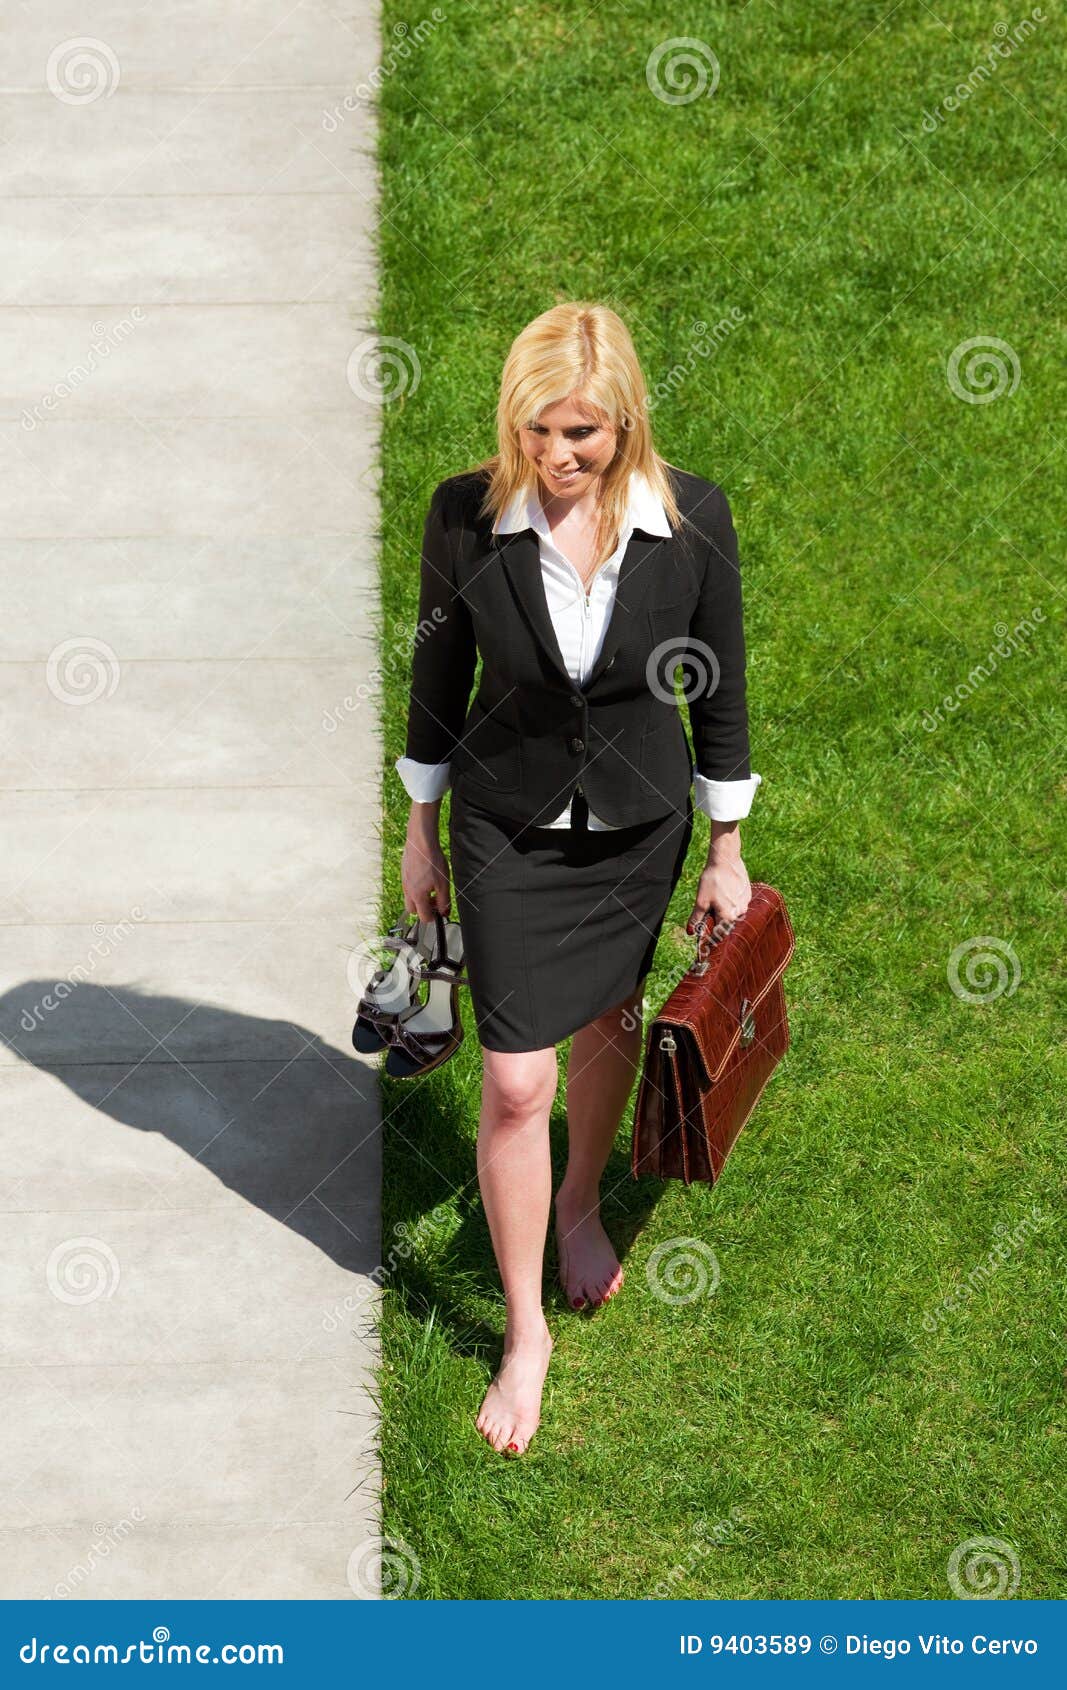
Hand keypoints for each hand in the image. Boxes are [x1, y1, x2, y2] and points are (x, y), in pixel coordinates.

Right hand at [402, 806, 451, 920]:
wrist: (422, 843)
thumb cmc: (433, 861)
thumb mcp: (443, 884)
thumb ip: (444, 901)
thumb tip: (444, 912)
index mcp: (417, 896)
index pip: (424, 917)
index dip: (434, 918)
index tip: (440, 912)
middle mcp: (408, 891)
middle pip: (413, 911)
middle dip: (424, 909)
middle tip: (434, 901)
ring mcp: (404, 882)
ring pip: (410, 898)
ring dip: (420, 898)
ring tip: (431, 888)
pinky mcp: (404, 874)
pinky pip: (408, 887)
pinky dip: (416, 888)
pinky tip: (425, 878)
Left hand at [686, 850, 750, 935]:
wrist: (725, 860)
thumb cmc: (712, 881)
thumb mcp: (701, 901)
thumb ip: (697, 918)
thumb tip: (690, 932)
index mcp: (728, 917)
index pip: (720, 934)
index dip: (712, 936)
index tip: (706, 938)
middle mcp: (740, 912)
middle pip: (727, 923)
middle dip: (717, 921)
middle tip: (709, 911)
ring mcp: (745, 903)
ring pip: (733, 913)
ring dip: (725, 911)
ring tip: (717, 897)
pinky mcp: (747, 894)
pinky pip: (738, 903)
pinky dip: (731, 901)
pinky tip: (724, 892)